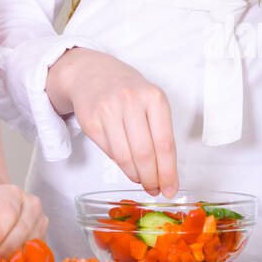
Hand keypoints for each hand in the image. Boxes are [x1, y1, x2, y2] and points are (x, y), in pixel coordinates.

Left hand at [0, 179, 46, 261]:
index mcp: (11, 194)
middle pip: (22, 230)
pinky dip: (23, 259)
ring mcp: (40, 219)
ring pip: (31, 242)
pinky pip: (37, 250)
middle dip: (5, 249)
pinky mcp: (43, 234)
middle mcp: (30, 204)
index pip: (8, 214)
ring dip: (14, 256)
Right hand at [46, 47, 177, 196]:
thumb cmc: (127, 90)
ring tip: (142, 180)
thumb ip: (160, 132)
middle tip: (155, 189)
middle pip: (145, 154)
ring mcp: (108, 110)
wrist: (91, 73)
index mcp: (154, 97)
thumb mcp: (151, 101)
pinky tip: (127, 166)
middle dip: (152, 179)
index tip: (171, 188)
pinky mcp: (91, 121)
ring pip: (125, 158)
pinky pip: (109, 153)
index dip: (169, 172)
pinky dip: (120, 165)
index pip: (165, 144)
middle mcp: (131, 101)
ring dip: (136, 176)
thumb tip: (165, 173)